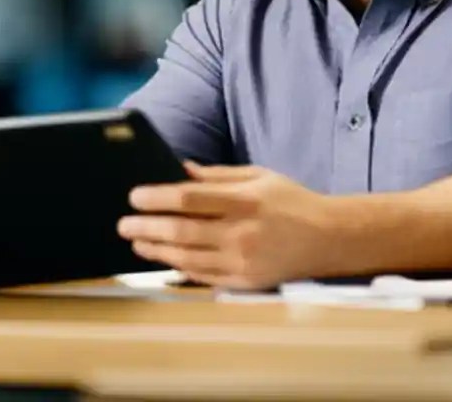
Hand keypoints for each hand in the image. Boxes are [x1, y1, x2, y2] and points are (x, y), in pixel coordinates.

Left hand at [118, 162, 337, 289]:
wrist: (328, 238)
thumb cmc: (291, 202)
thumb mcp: (259, 176)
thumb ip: (218, 175)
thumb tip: (180, 170)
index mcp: (244, 201)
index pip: (189, 198)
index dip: (157, 197)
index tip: (135, 196)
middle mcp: (241, 232)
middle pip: (181, 231)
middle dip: (146, 227)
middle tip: (123, 223)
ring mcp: (242, 260)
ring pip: (186, 258)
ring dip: (156, 250)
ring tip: (136, 242)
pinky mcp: (243, 281)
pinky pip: (202, 276)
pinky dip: (178, 267)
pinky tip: (163, 258)